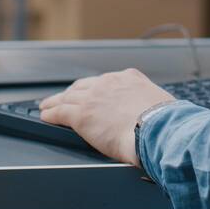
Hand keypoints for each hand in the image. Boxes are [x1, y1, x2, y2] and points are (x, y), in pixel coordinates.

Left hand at [39, 69, 174, 165]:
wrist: (155, 129)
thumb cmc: (163, 123)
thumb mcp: (160, 104)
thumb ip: (149, 105)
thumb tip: (151, 116)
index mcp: (129, 78)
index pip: (106, 81)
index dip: (96, 89)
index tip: (92, 93)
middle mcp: (109, 83)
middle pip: (83, 86)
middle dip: (73, 92)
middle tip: (65, 97)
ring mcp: (93, 97)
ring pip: (68, 97)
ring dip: (56, 101)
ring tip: (47, 105)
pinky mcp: (81, 114)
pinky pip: (60, 112)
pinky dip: (50, 113)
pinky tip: (45, 116)